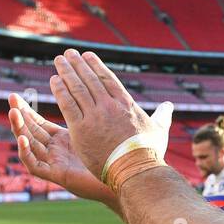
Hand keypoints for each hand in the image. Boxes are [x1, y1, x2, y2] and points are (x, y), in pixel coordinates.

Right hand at [8, 93, 117, 204]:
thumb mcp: (94, 130)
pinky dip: (27, 153)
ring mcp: (55, 163)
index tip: (17, 95)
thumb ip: (86, 114)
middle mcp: (55, 151)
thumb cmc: (113, 156)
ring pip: (30, 146)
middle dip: (20, 115)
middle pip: (31, 131)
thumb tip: (87, 89)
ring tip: (13, 112)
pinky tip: (22, 139)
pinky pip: (35, 166)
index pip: (39, 123)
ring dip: (20, 129)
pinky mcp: (58, 176)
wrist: (124, 178)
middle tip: (11, 98)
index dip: (27, 110)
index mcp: (62, 140)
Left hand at [47, 50, 172, 179]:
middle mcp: (109, 106)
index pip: (108, 78)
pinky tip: (54, 81)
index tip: (87, 55)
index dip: (96, 65)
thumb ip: (162, 115)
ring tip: (59, 61)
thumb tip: (169, 105)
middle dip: (78, 64)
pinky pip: (68, 105)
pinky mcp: (81, 130)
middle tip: (68, 54)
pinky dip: (60, 91)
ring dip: (67, 72)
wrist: (135, 169)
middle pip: (90, 79)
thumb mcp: (159, 129)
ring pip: (77, 89)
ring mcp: (94, 117)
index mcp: (126, 104)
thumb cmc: (148, 152)